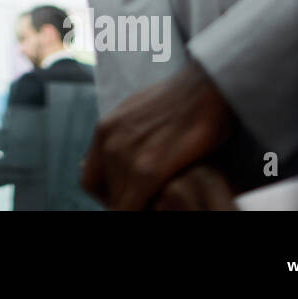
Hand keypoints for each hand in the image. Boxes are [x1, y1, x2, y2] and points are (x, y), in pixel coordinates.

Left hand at [81, 61, 233, 209]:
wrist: (207, 86)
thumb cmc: (182, 100)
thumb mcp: (138, 112)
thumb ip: (123, 134)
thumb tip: (113, 150)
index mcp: (105, 130)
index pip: (90, 180)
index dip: (108, 194)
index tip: (128, 197)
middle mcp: (109, 143)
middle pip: (105, 193)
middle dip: (124, 201)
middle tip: (148, 202)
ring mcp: (126, 156)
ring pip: (119, 203)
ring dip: (138, 206)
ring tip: (159, 203)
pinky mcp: (149, 169)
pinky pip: (134, 207)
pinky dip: (146, 212)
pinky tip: (163, 207)